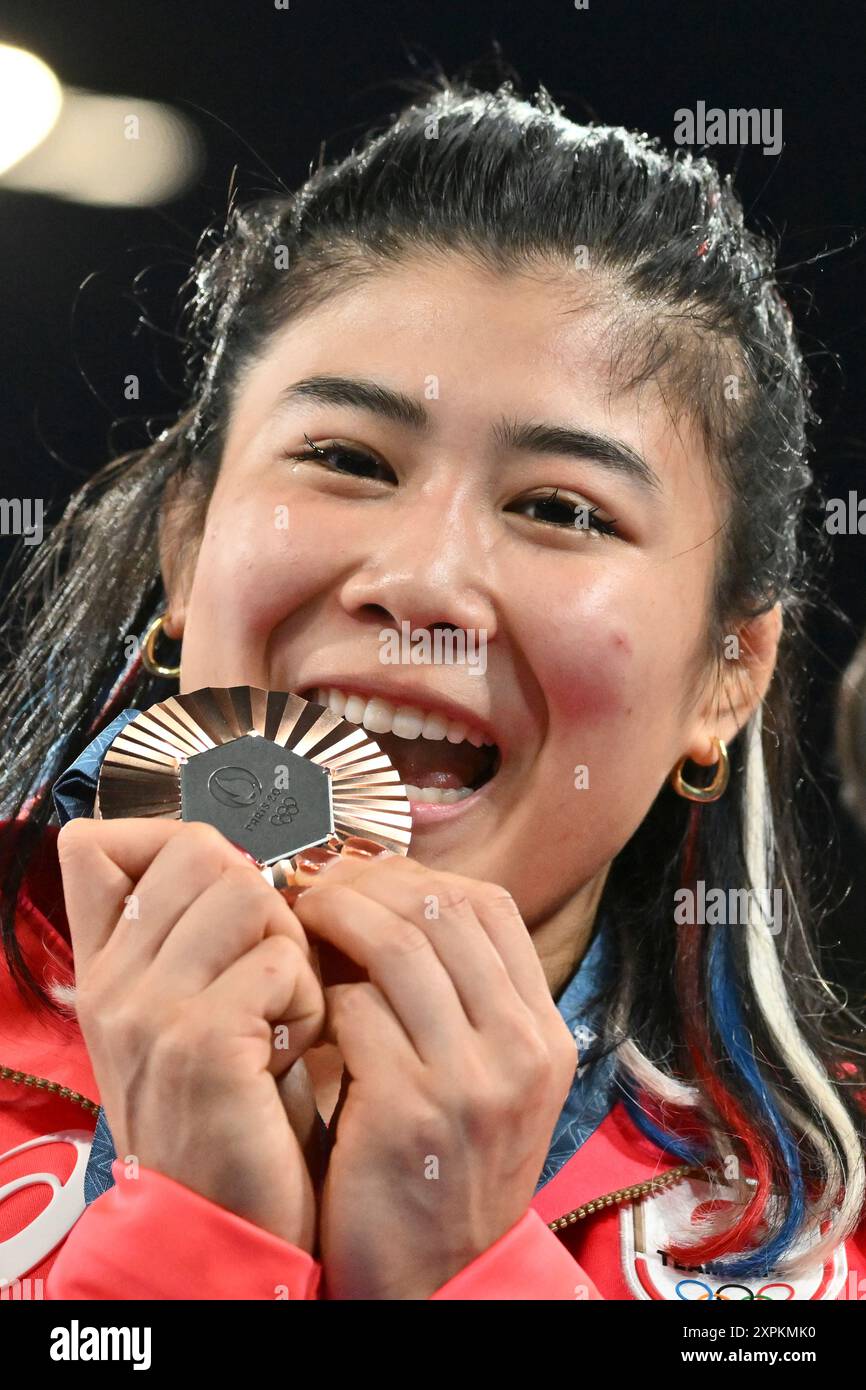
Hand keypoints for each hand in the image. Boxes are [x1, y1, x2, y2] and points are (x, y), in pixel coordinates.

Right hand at [57, 817, 325, 1252]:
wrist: (227, 1224)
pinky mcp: (201, 1041)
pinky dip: (309, 1000)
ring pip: (248, 893)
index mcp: (102, 969)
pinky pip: (282, 960)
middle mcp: (111, 982)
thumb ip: (186, 937)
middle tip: (267, 972)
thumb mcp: (182, 1017)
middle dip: (261, 898)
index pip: (94, 844)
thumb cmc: (231, 1110)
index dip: (169, 841)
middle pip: (200, 850)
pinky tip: (291, 1051)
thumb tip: (235, 853)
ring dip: (290, 948)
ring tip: (281, 1013)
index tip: (221, 891)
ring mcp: (149, 1010)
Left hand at [293, 854, 578, 1298]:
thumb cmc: (446, 1171)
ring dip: (335, 918)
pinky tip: (298, 1001)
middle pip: (443, 908)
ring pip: (398, 943)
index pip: (491, 905)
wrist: (437, 1282)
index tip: (364, 878)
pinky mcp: (409, 1113)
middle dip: (367, 882)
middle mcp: (522, 1049)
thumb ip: (463, 1002)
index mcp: (543, 1034)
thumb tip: (395, 901)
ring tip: (298, 920)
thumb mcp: (489, 1084)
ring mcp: (471, 1081)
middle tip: (316, 886)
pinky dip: (318, 990)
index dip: (418, 875)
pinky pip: (356, 1008)